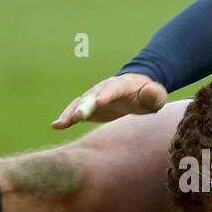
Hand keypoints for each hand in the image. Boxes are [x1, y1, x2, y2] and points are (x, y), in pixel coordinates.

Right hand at [51, 73, 167, 129]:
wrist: (135, 92)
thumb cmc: (147, 95)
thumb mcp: (155, 95)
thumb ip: (153, 94)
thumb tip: (151, 91)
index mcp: (121, 85)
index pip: (113, 89)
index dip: (107, 95)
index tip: (99, 102)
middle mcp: (103, 89)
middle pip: (92, 96)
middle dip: (85, 105)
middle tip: (79, 117)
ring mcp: (93, 97)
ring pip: (79, 103)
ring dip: (71, 113)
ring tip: (60, 124)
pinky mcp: (88, 107)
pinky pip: (75, 111)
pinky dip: (66, 118)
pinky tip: (56, 126)